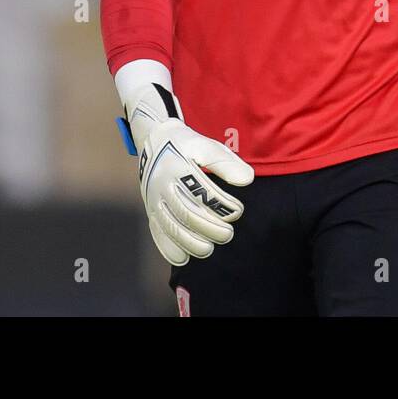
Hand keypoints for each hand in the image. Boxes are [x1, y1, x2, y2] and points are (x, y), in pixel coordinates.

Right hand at [122, 79, 254, 265]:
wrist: (154, 142)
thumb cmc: (187, 146)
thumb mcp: (206, 146)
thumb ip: (226, 162)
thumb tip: (247, 180)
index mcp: (177, 166)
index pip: (201, 191)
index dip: (222, 205)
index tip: (238, 210)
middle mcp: (162, 185)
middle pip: (186, 213)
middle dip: (210, 228)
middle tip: (228, 234)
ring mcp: (154, 200)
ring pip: (170, 228)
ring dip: (191, 243)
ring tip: (209, 248)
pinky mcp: (151, 211)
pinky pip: (157, 234)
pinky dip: (169, 249)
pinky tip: (185, 257)